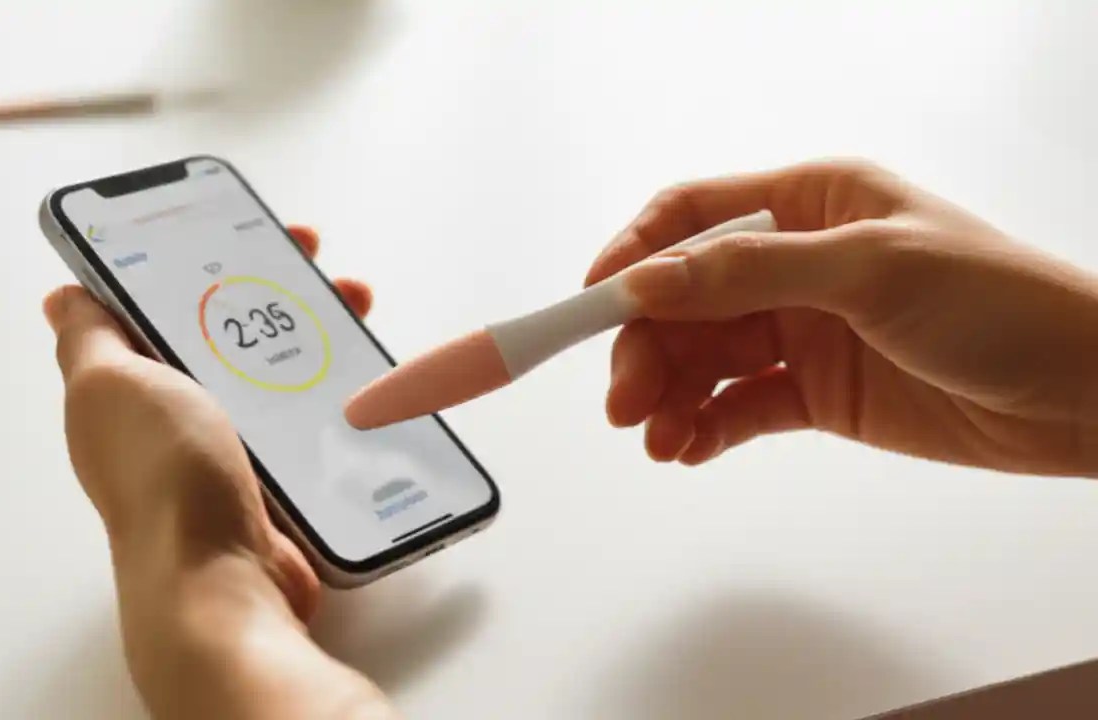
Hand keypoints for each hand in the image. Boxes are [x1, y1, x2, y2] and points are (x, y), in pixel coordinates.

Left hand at [45, 226, 396, 719]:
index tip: (246, 229)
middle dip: (276, 288)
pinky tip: (367, 373)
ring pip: (277, 371)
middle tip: (321, 265)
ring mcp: (232, 448)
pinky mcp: (278, 479)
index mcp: (131, 386)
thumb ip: (90, 336)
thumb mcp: (110, 384)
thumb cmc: (165, 474)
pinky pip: (307, 419)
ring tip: (358, 306)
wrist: (221, 579)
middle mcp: (178, 415)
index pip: (163, 302)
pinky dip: (335, 391)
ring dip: (317, 333)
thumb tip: (62, 297)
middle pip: (231, 330)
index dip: (200, 257)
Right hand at [588, 160, 1097, 475]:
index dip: (634, 257)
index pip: (691, 219)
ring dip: (668, 397)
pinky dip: (704, 429)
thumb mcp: (869, 269)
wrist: (1082, 395)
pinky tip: (686, 450)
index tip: (590, 303)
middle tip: (625, 401)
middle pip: (684, 300)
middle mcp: (795, 264)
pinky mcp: (815, 393)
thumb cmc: (998, 302)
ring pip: (703, 360)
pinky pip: (737, 408)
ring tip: (655, 438)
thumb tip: (647, 281)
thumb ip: (750, 272)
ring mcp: (802, 331)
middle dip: (645, 347)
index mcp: (808, 204)